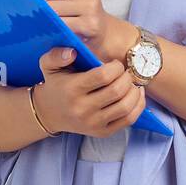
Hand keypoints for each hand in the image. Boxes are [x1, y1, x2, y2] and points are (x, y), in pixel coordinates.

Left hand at [24, 0, 133, 62]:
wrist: (102, 30)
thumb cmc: (79, 7)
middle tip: (26, 6)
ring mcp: (90, 5)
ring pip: (50, 8)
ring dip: (40, 15)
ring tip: (38, 19)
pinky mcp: (89, 24)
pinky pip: (59, 24)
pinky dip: (50, 28)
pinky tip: (49, 29)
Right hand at [31, 46, 146, 138]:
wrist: (49, 113)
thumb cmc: (55, 84)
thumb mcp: (48, 65)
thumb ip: (56, 54)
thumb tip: (73, 52)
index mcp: (72, 89)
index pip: (103, 76)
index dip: (116, 67)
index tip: (115, 64)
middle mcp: (83, 109)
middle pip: (117, 91)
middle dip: (127, 77)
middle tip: (125, 72)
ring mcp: (93, 123)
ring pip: (126, 107)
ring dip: (134, 91)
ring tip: (131, 82)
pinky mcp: (102, 132)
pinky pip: (128, 120)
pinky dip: (138, 106)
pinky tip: (135, 94)